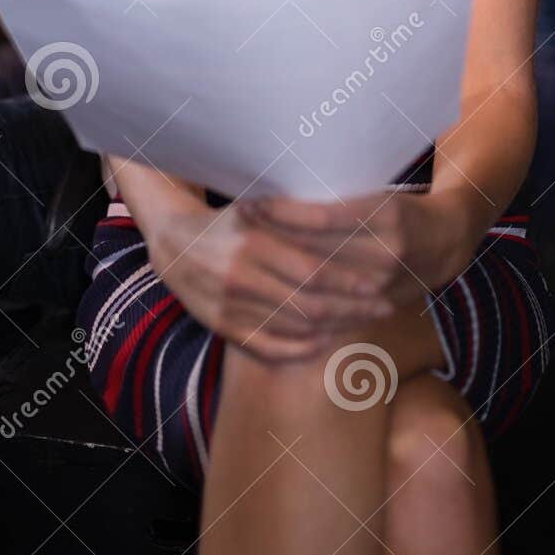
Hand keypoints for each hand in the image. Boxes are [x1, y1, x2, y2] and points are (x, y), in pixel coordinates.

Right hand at [144, 199, 395, 361]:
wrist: (174, 244)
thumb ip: (293, 213)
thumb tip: (350, 211)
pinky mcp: (221, 326)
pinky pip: (268, 346)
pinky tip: (323, 341)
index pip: (314, 271)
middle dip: (352, 309)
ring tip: (360, 321)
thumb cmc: (227, 221)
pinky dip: (300, 348)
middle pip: (310, 304)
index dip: (349, 283)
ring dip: (334, 328)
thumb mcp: (256, 206)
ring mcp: (229, 305)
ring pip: (294, 327)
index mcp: (253, 242)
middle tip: (381, 307)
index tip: (377, 286)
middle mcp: (240, 276)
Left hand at [239, 188, 478, 306]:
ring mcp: (383, 283)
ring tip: (247, 258)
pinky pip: (334, 311)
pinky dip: (303, 306)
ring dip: (279, 273)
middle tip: (238, 227)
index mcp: (384, 213)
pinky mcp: (381, 303)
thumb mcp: (377, 190)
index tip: (250, 202)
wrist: (447, 241)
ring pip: (319, 285)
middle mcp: (385, 250)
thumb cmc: (401, 206)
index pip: (321, 217)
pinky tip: (273, 297)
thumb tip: (282, 178)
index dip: (282, 212)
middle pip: (315, 251)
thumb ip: (339, 192)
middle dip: (273, 240)